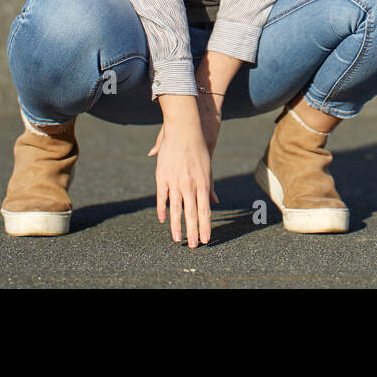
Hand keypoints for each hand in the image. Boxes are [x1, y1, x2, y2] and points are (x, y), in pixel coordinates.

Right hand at [148, 111, 218, 246]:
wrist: (185, 130)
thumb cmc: (199, 149)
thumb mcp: (208, 168)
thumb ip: (209, 186)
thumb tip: (215, 201)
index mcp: (203, 183)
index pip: (205, 211)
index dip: (205, 226)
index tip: (206, 240)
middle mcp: (190, 185)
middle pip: (192, 214)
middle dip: (193, 232)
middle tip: (194, 247)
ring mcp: (176, 182)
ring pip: (177, 210)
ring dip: (177, 227)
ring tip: (178, 240)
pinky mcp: (163, 176)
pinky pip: (162, 197)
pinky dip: (162, 209)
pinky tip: (163, 220)